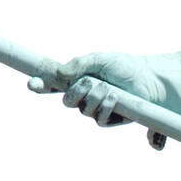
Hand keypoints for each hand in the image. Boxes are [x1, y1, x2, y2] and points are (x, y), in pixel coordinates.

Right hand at [28, 51, 180, 128]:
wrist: (148, 80)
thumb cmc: (125, 67)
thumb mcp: (100, 60)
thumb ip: (79, 64)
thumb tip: (59, 74)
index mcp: (78, 80)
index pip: (53, 85)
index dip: (40, 85)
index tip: (31, 84)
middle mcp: (84, 96)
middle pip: (66, 102)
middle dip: (75, 93)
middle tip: (87, 83)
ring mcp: (97, 109)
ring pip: (83, 111)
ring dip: (93, 99)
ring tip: (107, 88)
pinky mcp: (111, 119)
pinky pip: (99, 120)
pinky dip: (104, 108)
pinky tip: (114, 98)